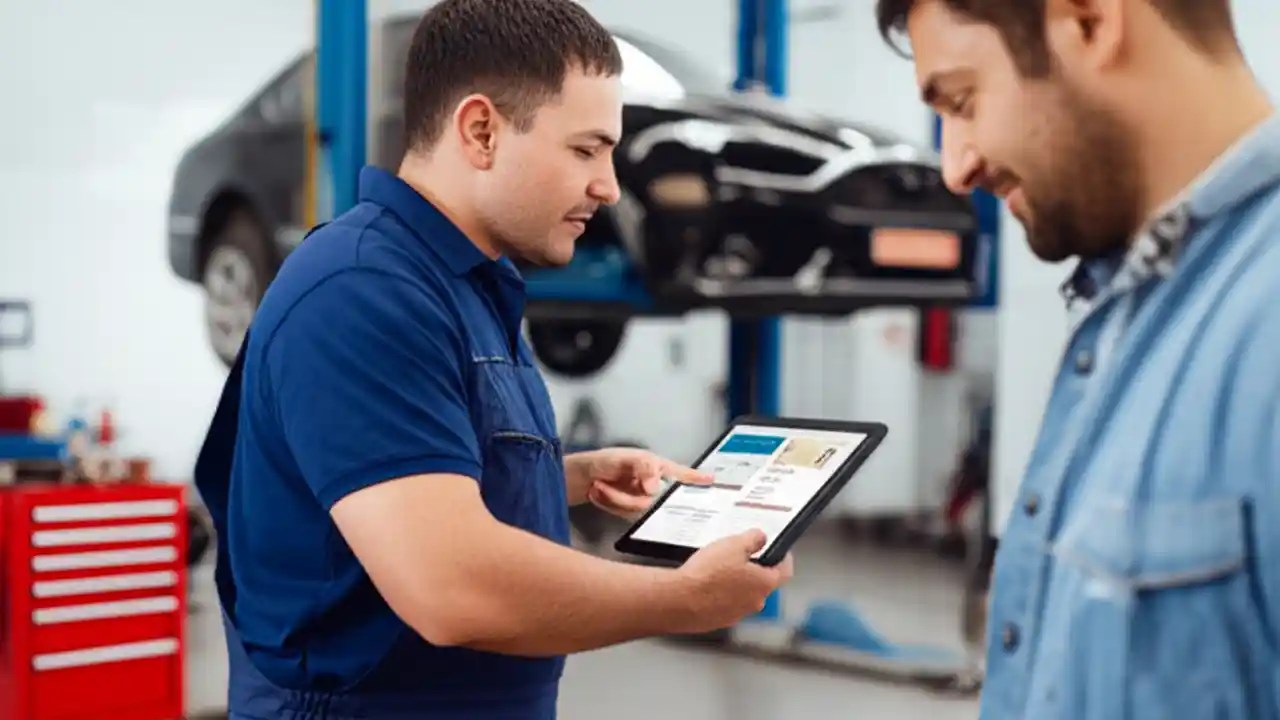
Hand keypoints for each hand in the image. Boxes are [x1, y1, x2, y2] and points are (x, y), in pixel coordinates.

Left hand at [567, 447, 712, 518]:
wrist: (581, 477)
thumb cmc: (604, 461)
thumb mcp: (624, 458)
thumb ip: (643, 469)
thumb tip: (656, 487)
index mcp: (657, 467)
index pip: (682, 474)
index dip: (697, 479)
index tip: (711, 480)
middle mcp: (653, 484)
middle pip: (651, 500)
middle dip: (623, 496)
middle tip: (603, 484)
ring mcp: (642, 499)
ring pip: (635, 509)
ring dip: (611, 498)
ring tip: (598, 486)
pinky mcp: (631, 511)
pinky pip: (624, 514)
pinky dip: (608, 503)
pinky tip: (599, 493)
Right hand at [672, 529, 794, 633]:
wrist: (679, 600)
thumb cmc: (707, 575)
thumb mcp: (733, 544)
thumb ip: (752, 539)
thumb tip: (760, 538)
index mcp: (764, 584)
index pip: (784, 571)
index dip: (783, 558)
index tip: (781, 552)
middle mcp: (754, 603)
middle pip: (761, 583)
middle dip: (752, 570)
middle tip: (737, 556)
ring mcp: (736, 614)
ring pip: (741, 595)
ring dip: (734, 584)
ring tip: (715, 569)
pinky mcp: (718, 621)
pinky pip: (723, 605)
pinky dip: (717, 596)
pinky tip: (703, 584)